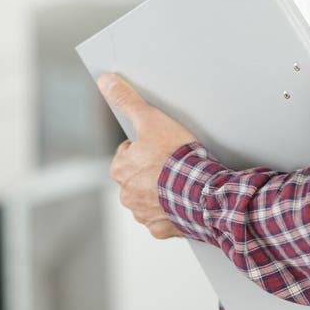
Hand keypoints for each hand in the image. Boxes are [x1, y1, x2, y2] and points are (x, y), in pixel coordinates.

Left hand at [98, 72, 195, 238]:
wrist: (203, 191)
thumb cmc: (176, 156)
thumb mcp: (151, 119)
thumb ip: (127, 101)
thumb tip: (106, 81)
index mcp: (121, 169)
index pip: (127, 152)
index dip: (145, 145)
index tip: (160, 144)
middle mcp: (127, 195)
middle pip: (136, 176)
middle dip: (151, 169)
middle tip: (172, 160)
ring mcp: (144, 214)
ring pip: (149, 197)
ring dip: (161, 189)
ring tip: (181, 178)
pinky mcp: (162, 228)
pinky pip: (164, 217)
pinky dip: (172, 208)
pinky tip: (185, 198)